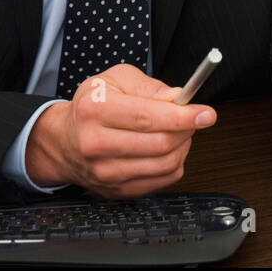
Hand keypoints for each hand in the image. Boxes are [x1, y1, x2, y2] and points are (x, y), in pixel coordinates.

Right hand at [25, 63, 215, 198]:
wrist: (64, 141)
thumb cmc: (92, 106)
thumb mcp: (116, 79)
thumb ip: (150, 86)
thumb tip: (179, 98)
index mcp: (95, 110)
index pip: (148, 117)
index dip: (184, 116)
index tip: (206, 113)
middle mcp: (96, 144)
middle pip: (160, 143)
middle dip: (187, 129)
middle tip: (192, 118)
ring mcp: (105, 172)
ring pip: (165, 164)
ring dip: (183, 146)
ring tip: (177, 132)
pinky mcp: (117, 191)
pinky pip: (162, 180)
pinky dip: (174, 163)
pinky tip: (167, 149)